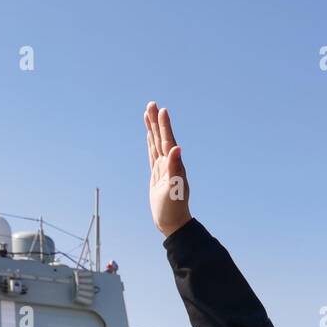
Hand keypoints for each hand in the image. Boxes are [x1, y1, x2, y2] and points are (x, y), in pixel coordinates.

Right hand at [144, 101, 191, 237]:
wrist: (172, 222)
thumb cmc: (174, 208)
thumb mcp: (174, 188)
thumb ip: (175, 168)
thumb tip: (177, 149)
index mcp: (174, 165)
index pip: (168, 141)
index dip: (165, 126)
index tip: (161, 110)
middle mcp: (170, 163)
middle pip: (161, 138)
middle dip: (156, 121)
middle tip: (151, 104)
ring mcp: (163, 168)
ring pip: (156, 143)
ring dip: (153, 128)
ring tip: (148, 113)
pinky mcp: (158, 174)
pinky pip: (153, 154)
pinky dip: (151, 143)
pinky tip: (150, 136)